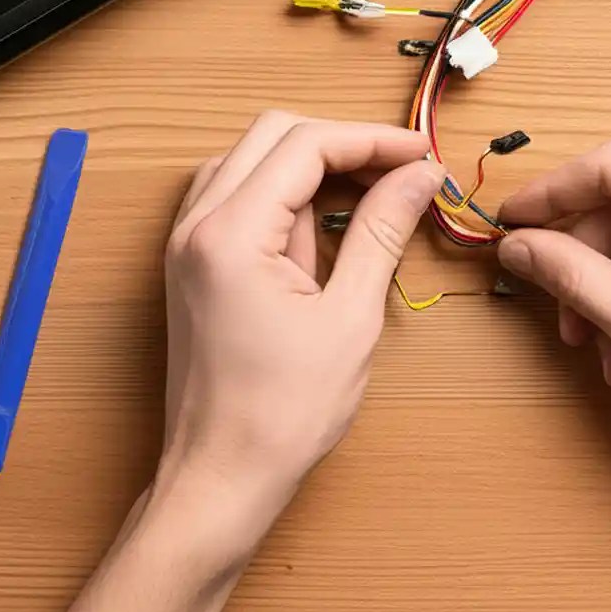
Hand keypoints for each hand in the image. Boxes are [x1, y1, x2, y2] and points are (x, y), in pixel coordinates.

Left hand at [162, 111, 442, 509]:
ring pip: (251, 160)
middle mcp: (195, 225)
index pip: (305, 145)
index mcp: (230, 233)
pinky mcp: (192, 264)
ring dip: (313, 163)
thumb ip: (381, 232)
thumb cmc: (283, 413)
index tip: (423, 155)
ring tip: (373, 192)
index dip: (372, 140)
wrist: (221, 475)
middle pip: (273, 136)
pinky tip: (325, 221)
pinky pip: (237, 197)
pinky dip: (285, 193)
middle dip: (344, 143)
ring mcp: (186, 243)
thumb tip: (419, 177)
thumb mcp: (350, 317)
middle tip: (404, 171)